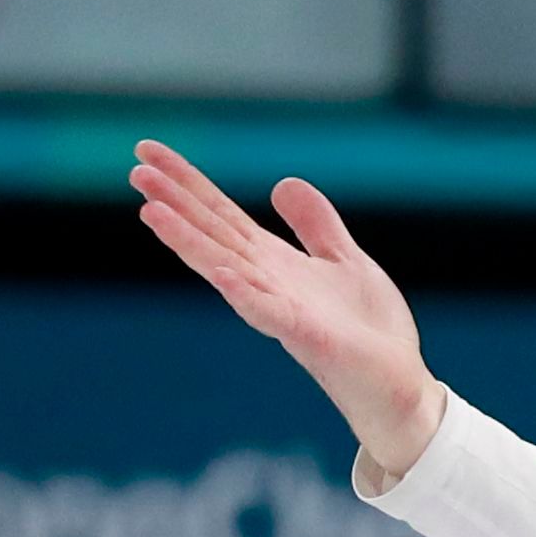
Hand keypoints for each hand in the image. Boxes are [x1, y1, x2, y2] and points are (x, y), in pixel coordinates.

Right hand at [131, 140, 446, 481]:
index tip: (148, 150)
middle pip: (213, 235)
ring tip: (151, 211)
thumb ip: (316, 226)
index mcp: (275, 263)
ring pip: (227, 269)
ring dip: (189, 242)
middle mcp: (268, 283)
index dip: (187, 182)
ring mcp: (283, 311)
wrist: (400, 387)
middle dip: (175, 204)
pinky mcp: (308, 338)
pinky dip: (245, 293)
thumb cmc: (370, 330)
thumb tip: (282, 183)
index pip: (221, 214)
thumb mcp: (346, 261)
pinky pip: (269, 313)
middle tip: (135, 169)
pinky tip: (222, 272)